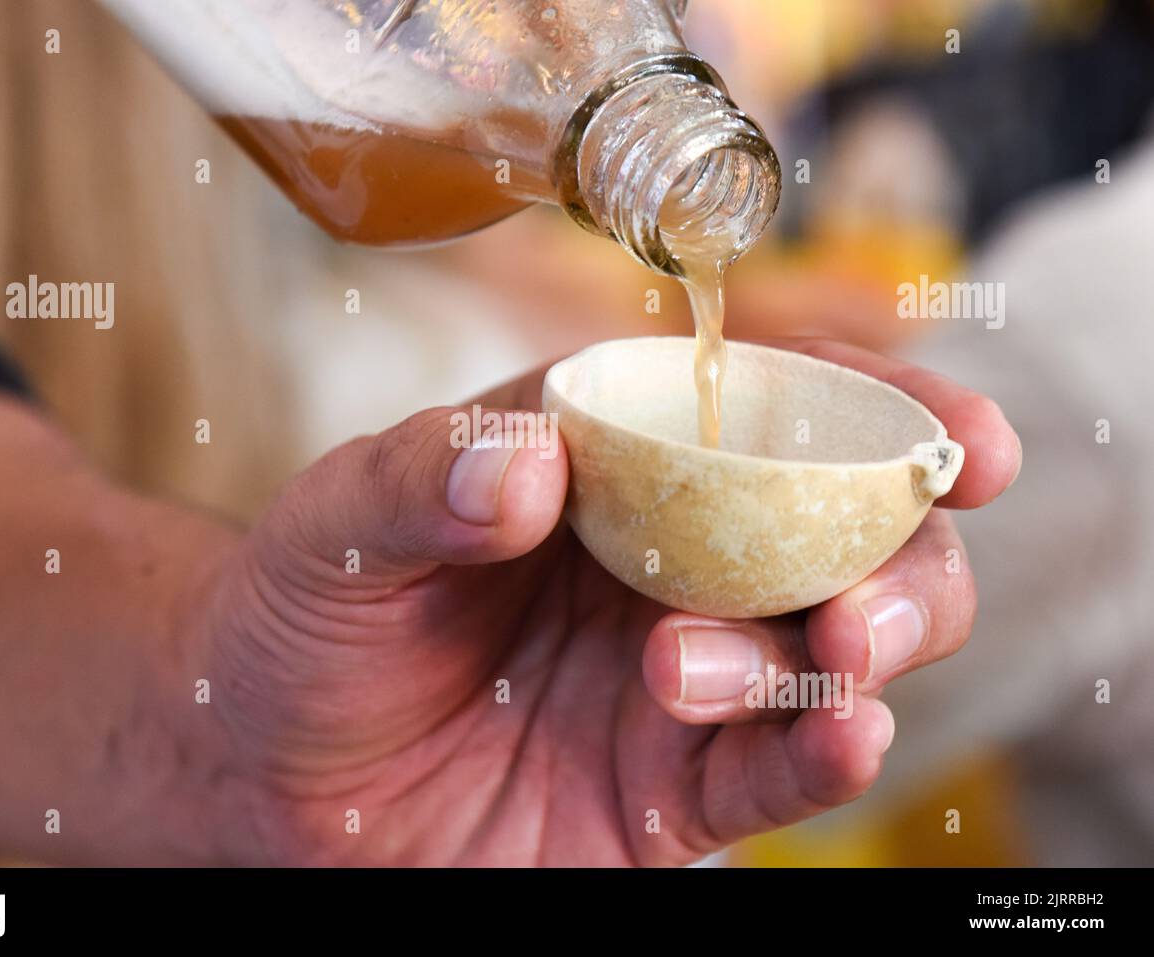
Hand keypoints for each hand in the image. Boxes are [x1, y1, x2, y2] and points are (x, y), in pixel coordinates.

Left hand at [182, 339, 1020, 865]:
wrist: (265, 759)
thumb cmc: (308, 609)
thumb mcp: (339, 520)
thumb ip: (421, 478)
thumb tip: (525, 470)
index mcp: (619, 461)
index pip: (773, 412)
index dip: (884, 413)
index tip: (961, 434)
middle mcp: (675, 561)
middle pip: (851, 539)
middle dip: (899, 559)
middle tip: (859, 600)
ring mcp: (681, 679)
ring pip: (834, 657)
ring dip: (849, 656)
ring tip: (751, 666)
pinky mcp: (668, 791)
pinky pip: (773, 773)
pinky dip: (826, 755)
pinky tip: (841, 735)